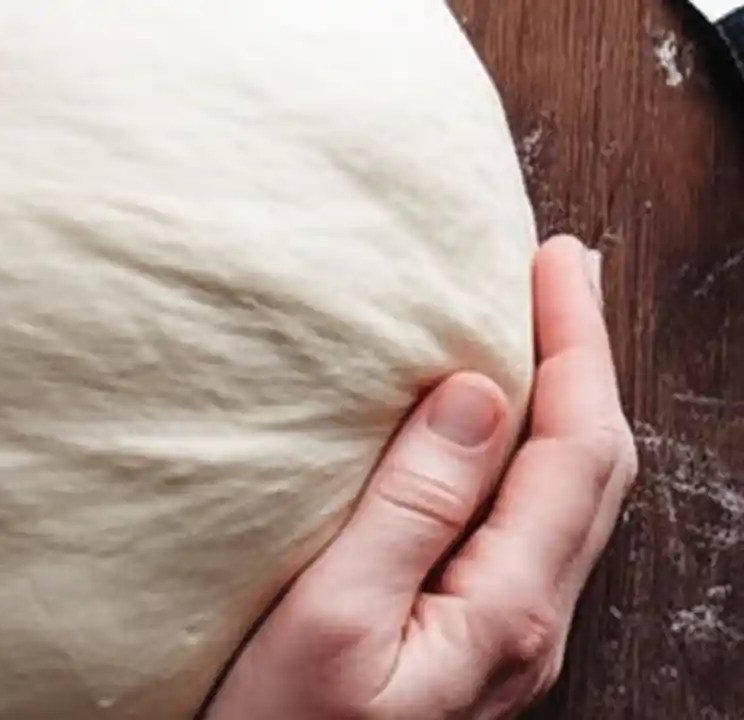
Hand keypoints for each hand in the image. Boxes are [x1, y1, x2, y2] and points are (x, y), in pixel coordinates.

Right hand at [207, 236, 638, 719]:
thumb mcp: (331, 616)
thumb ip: (411, 509)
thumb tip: (475, 398)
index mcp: (506, 612)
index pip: (573, 451)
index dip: (573, 346)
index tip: (555, 261)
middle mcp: (527, 623)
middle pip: (592, 468)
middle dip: (585, 358)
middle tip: (561, 272)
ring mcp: (505, 634)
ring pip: (567, 494)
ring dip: (561, 399)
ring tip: (537, 328)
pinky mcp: (471, 635)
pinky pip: (527, 522)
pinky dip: (527, 448)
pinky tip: (492, 424)